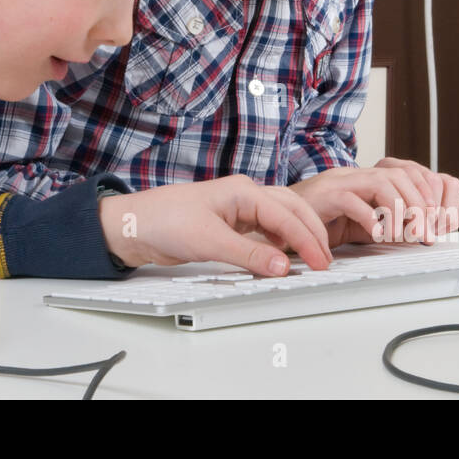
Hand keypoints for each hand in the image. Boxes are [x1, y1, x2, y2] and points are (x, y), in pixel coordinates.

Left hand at [98, 176, 332, 275]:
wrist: (133, 224)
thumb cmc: (164, 220)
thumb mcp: (209, 241)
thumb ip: (248, 255)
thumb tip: (282, 266)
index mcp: (242, 191)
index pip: (286, 216)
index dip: (307, 241)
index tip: (320, 263)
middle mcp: (244, 195)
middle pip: (292, 209)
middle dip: (311, 233)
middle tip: (325, 260)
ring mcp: (238, 208)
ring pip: (281, 217)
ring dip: (298, 234)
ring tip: (312, 258)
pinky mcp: (230, 223)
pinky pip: (265, 228)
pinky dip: (280, 240)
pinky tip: (282, 254)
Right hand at [288, 157, 458, 246]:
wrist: (279, 222)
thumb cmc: (321, 225)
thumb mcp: (366, 225)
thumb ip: (394, 224)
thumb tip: (430, 226)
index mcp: (367, 179)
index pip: (409, 173)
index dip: (428, 196)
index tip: (436, 223)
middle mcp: (356, 175)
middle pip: (400, 174)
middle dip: (420, 204)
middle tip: (425, 233)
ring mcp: (339, 182)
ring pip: (381, 182)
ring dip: (400, 211)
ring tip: (403, 235)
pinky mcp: (323, 196)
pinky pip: (351, 200)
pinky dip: (370, 218)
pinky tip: (376, 235)